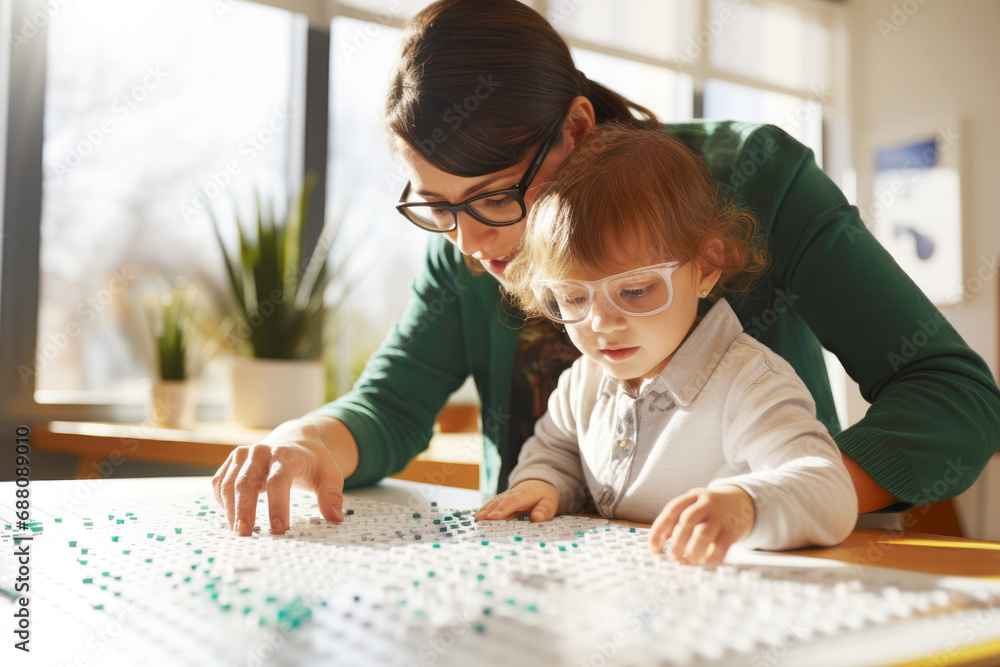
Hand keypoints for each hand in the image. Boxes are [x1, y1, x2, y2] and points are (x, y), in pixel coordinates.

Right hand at [211, 416, 352, 535]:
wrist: (296, 440)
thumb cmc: (312, 462)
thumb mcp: (330, 475)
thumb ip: (332, 496)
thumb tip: (335, 518)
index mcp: (287, 454)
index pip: (278, 480)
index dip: (277, 505)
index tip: (279, 529)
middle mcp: (261, 452)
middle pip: (247, 482)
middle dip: (244, 510)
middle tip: (245, 534)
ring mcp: (244, 455)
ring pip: (229, 483)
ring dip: (230, 509)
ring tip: (237, 531)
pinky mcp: (232, 462)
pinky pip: (220, 482)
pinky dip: (222, 501)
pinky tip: (231, 517)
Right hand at [474, 480, 558, 521]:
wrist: (540, 484)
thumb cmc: (545, 496)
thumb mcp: (550, 503)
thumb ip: (544, 511)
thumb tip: (537, 518)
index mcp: (524, 495)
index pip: (512, 502)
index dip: (502, 510)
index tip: (492, 517)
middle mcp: (512, 494)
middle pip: (499, 503)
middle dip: (489, 511)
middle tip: (479, 521)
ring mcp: (505, 496)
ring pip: (494, 503)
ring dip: (485, 510)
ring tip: (476, 519)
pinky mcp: (502, 499)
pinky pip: (493, 504)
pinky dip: (485, 509)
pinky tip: (479, 516)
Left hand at [647, 485, 754, 564]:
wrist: (741, 503)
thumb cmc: (708, 511)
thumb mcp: (693, 507)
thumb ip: (676, 523)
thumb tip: (658, 548)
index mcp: (692, 497)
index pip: (672, 510)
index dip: (659, 530)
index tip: (655, 548)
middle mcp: (706, 504)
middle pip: (687, 520)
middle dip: (676, 541)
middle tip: (672, 557)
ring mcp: (719, 517)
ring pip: (703, 533)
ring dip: (692, 550)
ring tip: (688, 561)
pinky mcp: (731, 532)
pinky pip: (721, 546)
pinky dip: (711, 558)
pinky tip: (704, 563)